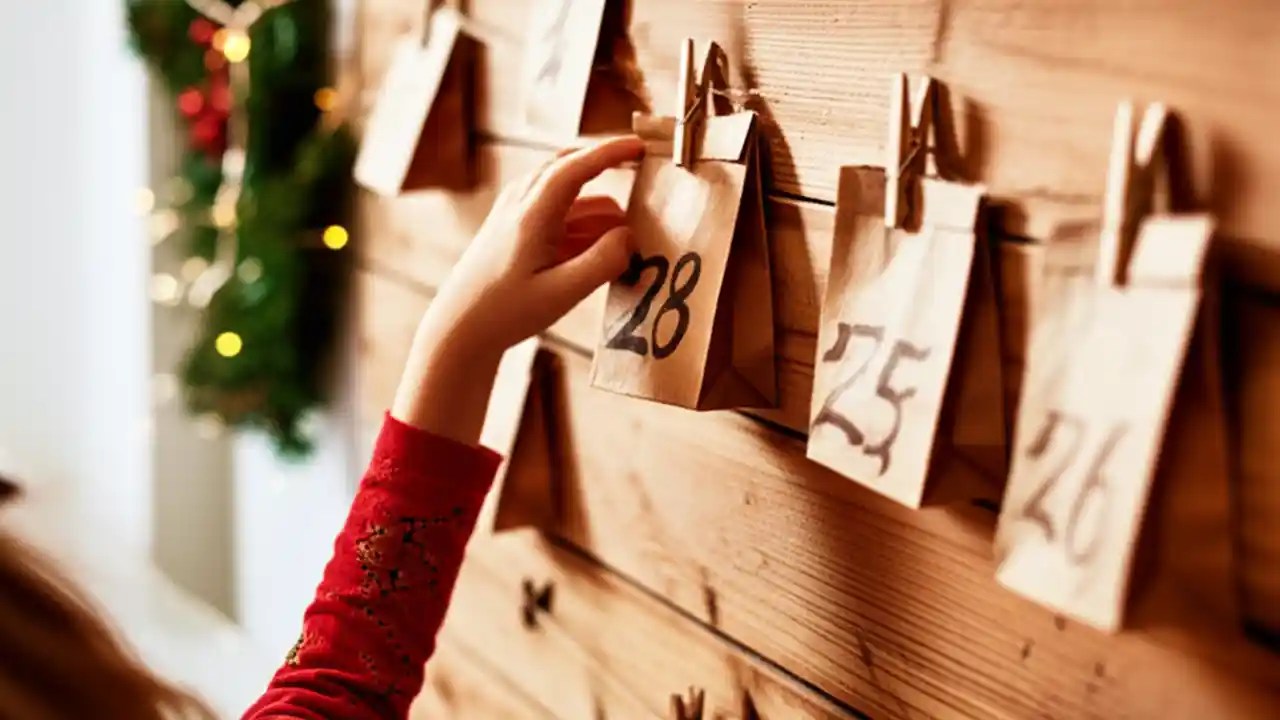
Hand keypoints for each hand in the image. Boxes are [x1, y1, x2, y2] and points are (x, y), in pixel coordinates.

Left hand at [392, 136, 645, 443]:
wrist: (459, 328)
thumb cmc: (506, 313)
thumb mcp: (561, 293)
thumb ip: (602, 263)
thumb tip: (630, 236)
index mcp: (531, 214)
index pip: (575, 167)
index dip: (610, 152)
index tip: (640, 146)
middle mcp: (520, 204)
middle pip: (568, 166)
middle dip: (605, 163)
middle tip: (641, 167)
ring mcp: (514, 213)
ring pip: (565, 192)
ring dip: (597, 205)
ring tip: (627, 236)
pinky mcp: (514, 228)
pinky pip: (556, 211)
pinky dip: (582, 221)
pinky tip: (601, 246)